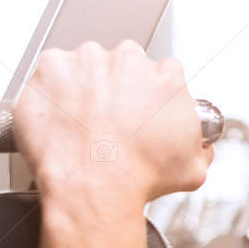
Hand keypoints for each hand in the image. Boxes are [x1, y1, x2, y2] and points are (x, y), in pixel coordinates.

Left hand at [13, 41, 212, 208]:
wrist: (95, 188)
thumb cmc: (138, 177)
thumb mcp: (192, 169)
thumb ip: (199, 148)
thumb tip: (199, 148)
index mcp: (166, 76)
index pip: (161, 75)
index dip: (149, 98)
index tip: (140, 115)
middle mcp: (127, 59)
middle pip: (122, 68)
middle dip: (116, 91)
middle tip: (109, 124)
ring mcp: (86, 60)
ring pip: (84, 69)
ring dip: (83, 90)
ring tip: (81, 126)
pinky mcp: (50, 68)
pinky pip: (48, 76)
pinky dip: (50, 95)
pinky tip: (59, 122)